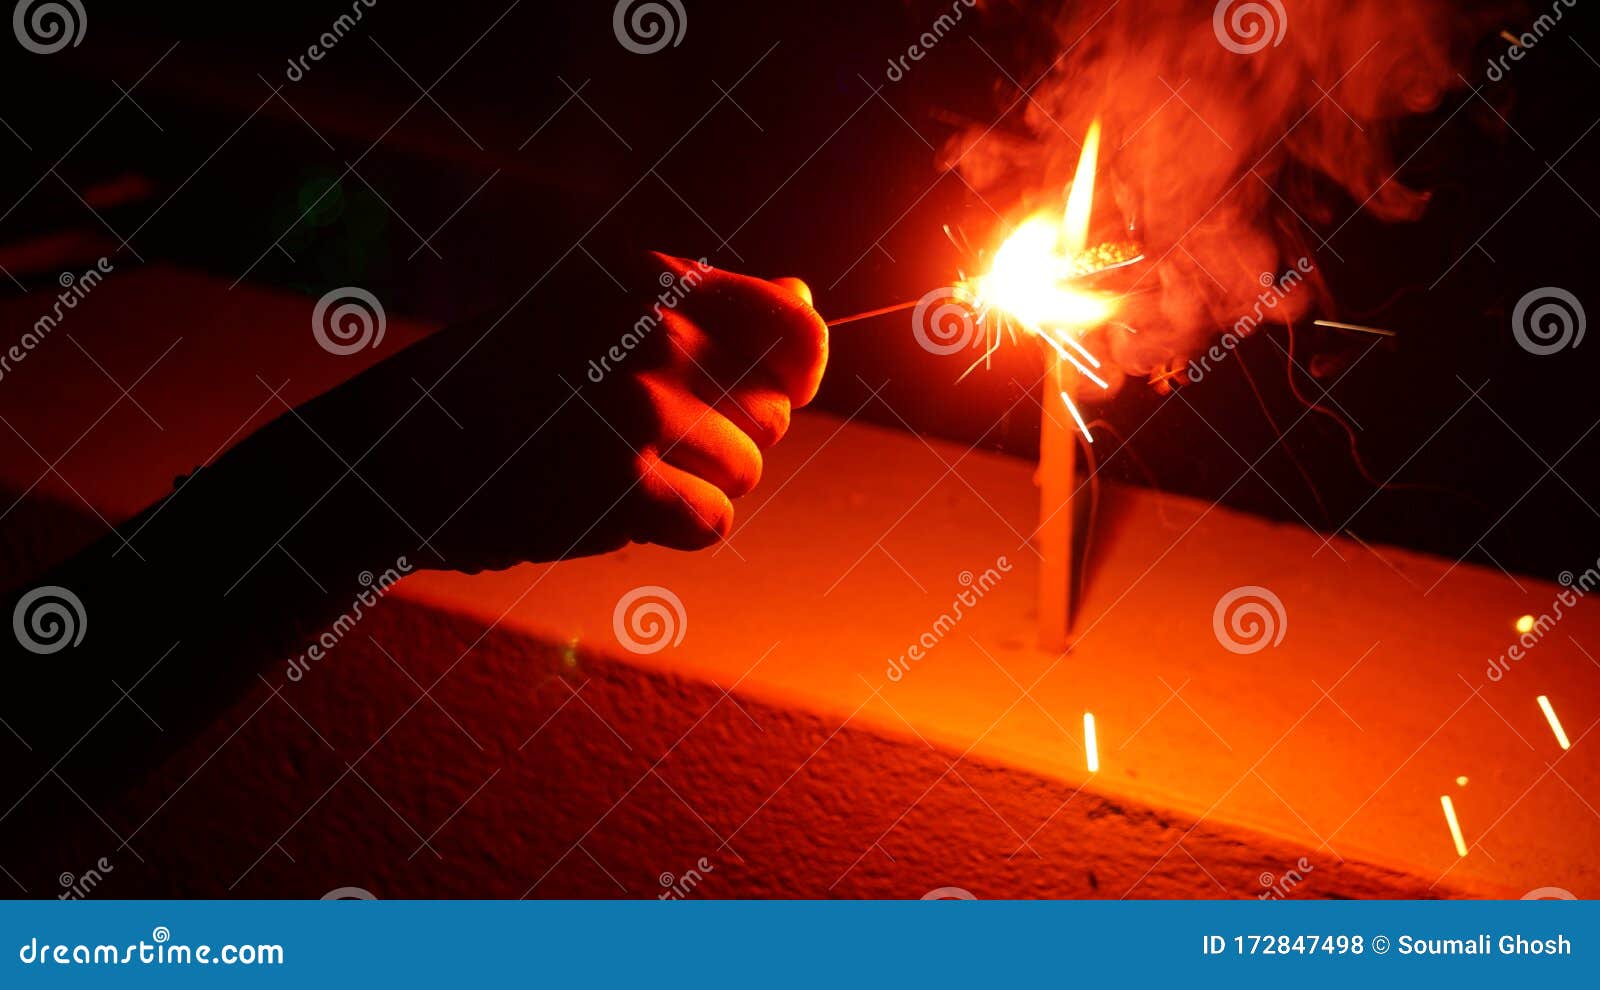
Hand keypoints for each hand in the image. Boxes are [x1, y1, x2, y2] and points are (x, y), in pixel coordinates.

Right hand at [328, 251, 827, 571]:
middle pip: (773, 414)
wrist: (390, 457)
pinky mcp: (622, 486)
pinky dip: (674, 530)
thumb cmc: (499, 383)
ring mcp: (639, 409)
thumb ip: (706, 307)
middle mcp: (654, 333)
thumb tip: (805, 295)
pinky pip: (713, 522)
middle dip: (725, 437)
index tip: (780, 394)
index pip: (797, 330)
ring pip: (745, 472)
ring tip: (611, 469)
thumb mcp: (594, 314)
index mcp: (651, 280)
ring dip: (693, 485)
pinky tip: (614, 508)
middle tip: (639, 438)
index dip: (799, 374)